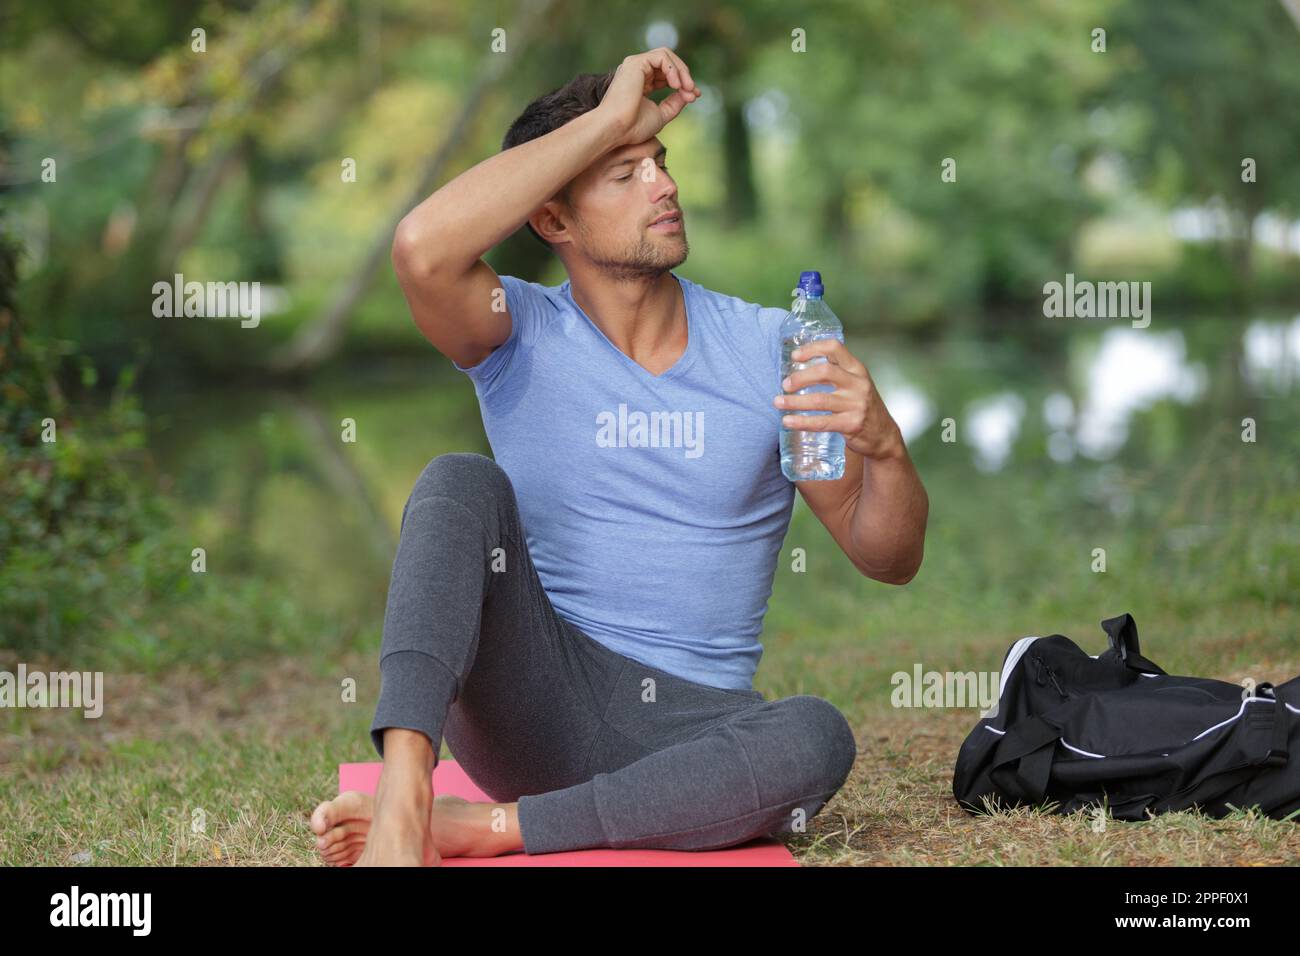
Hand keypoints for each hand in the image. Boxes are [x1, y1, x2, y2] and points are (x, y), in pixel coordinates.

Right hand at [598, 48, 700, 146]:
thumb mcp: (661, 115)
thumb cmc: (633, 127)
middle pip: (668, 62)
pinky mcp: (635, 62)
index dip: (682, 82)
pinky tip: (675, 84)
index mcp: (640, 83)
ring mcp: (634, 65)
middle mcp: (636, 71)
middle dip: (684, 75)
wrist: (616, 129)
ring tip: (687, 87)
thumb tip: (689, 93)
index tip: (695, 96)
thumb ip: (675, 103)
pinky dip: (673, 68)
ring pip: (666, 55)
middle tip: (693, 92)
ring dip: (681, 70)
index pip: (666, 75)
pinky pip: (661, 57)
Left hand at [774, 338, 905, 460]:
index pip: (835, 348)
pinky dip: (801, 422)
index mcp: (857, 369)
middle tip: (785, 385)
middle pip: (825, 371)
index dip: (812, 348)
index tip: (794, 355)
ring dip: (794, 402)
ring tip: (778, 402)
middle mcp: (858, 384)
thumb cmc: (861, 406)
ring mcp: (856, 405)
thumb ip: (836, 373)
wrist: (883, 435)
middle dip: (800, 377)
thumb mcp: (855, 384)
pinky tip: (788, 421)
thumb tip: (798, 366)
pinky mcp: (852, 424)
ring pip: (819, 400)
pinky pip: (821, 422)